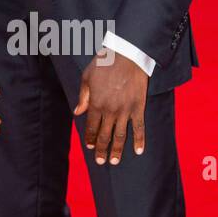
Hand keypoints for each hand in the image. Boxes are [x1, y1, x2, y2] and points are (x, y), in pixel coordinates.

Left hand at [74, 50, 146, 164]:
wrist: (127, 54)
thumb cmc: (104, 63)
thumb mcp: (87, 78)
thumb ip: (83, 97)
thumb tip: (78, 113)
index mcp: (96, 104)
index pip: (92, 127)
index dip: (90, 138)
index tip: (90, 146)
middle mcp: (110, 110)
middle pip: (104, 135)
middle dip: (101, 149)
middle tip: (101, 161)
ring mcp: (125, 110)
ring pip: (120, 135)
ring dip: (117, 150)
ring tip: (114, 161)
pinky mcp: (138, 107)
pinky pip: (139, 127)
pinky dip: (139, 140)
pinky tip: (138, 151)